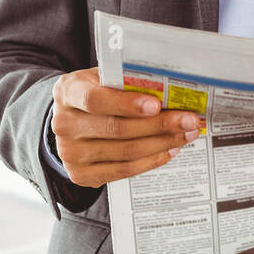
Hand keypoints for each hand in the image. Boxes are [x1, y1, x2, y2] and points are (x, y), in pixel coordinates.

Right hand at [51, 67, 203, 188]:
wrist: (71, 121)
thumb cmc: (95, 94)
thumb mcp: (101, 79)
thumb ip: (125, 81)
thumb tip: (169, 87)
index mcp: (68, 92)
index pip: (96, 100)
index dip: (127, 103)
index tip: (156, 104)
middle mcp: (64, 124)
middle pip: (117, 128)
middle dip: (159, 124)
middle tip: (189, 120)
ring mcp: (71, 153)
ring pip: (125, 151)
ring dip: (162, 143)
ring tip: (186, 134)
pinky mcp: (81, 174)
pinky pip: (123, 170)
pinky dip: (151, 160)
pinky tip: (169, 150)